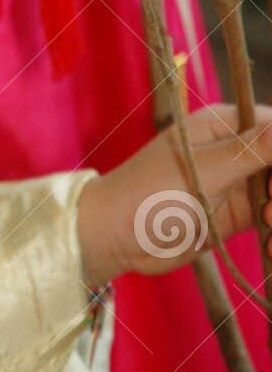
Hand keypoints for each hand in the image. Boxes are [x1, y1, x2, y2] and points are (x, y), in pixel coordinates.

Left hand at [76, 104, 271, 288]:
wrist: (116, 239)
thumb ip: (253, 151)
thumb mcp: (206, 170)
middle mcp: (235, 150)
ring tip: (268, 230)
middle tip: (268, 210)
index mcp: (225, 125)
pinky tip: (270, 246)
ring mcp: (236, 182)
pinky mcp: (235, 213)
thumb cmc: (149, 194)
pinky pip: (269, 218)